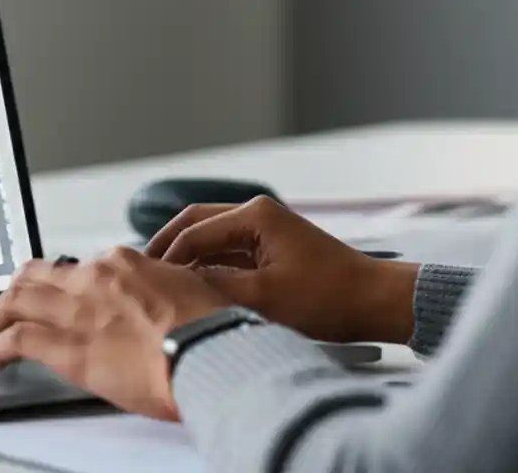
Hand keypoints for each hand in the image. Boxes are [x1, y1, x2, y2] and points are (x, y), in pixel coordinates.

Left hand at [0, 247, 230, 419]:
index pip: (79, 268)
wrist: (208, 350)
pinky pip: (18, 340)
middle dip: (16, 289)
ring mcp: (75, 312)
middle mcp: (92, 279)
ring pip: (17, 302)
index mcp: (123, 263)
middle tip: (7, 305)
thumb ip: (166, 287)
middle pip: (36, 276)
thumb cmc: (211, 326)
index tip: (61, 294)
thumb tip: (166, 299)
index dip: (63, 282)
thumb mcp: (193, 286)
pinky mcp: (66, 348)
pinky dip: (0, 347)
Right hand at [145, 196, 418, 343]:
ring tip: (161, 282)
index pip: (194, 232)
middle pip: (196, 223)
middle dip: (168, 247)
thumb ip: (215, 286)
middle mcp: (257, 214)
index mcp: (255, 215)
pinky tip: (192, 287)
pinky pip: (228, 251)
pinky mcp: (271, 247)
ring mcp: (265, 229)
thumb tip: (175, 285)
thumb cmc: (328, 299)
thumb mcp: (264, 298)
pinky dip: (206, 265)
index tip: (147, 284)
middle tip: (142, 272)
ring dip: (186, 256)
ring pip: (210, 236)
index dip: (167, 258)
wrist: (375, 303)